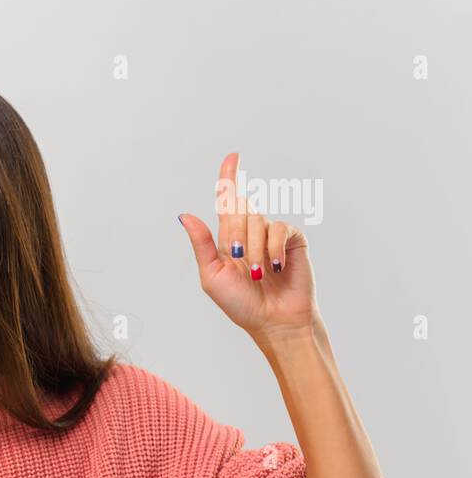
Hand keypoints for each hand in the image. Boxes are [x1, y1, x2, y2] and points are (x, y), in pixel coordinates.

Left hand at [178, 152, 320, 346]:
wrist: (272, 321)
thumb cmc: (240, 303)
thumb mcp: (212, 275)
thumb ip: (201, 244)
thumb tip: (184, 215)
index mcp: (227, 239)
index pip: (227, 201)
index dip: (229, 177)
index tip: (233, 156)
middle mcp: (250, 232)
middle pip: (240, 209)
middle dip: (238, 235)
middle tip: (241, 262)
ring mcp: (272, 234)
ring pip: (258, 219)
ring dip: (256, 247)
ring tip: (260, 273)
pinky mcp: (292, 239)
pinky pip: (280, 228)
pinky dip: (274, 247)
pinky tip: (276, 266)